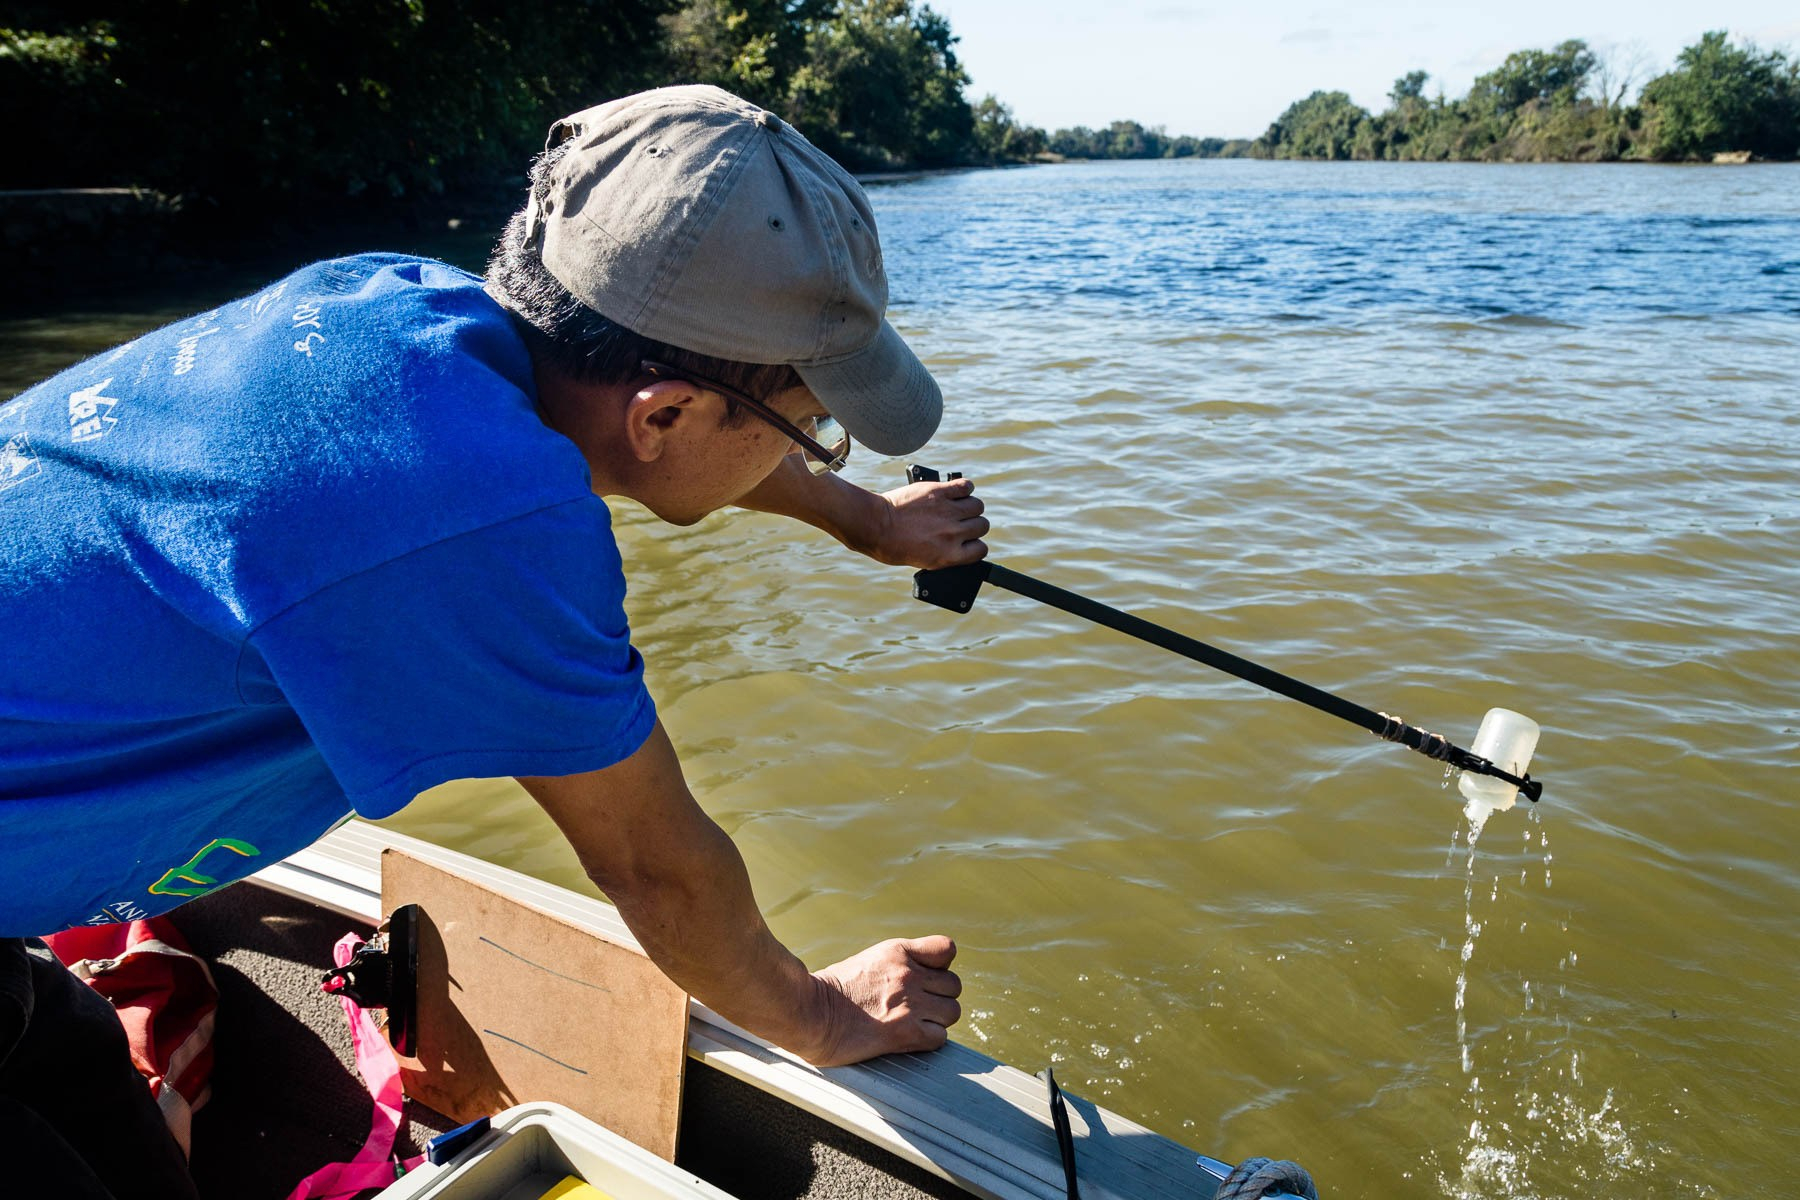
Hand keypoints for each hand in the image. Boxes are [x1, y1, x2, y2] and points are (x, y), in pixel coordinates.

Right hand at [799, 936, 961, 1065]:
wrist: (809, 1013)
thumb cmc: (831, 991)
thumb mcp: (868, 961)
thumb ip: (897, 964)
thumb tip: (919, 976)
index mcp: (898, 952)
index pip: (947, 949)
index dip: (941, 966)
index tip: (927, 977)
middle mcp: (909, 974)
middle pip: (954, 985)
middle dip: (940, 997)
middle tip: (918, 1007)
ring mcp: (910, 1004)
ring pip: (952, 1011)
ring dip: (938, 1020)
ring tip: (915, 1024)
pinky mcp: (906, 1033)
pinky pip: (940, 1037)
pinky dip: (929, 1040)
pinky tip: (909, 1039)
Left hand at [860, 477, 988, 568]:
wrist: (876, 526)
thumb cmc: (894, 546)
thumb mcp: (925, 561)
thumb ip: (947, 553)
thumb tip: (962, 543)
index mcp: (950, 555)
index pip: (981, 549)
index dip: (975, 544)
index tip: (968, 541)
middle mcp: (953, 534)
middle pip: (982, 525)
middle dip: (972, 525)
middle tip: (959, 522)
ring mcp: (948, 512)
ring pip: (977, 506)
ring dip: (970, 506)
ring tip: (957, 506)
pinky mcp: (939, 492)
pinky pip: (966, 486)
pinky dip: (964, 486)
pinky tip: (956, 490)